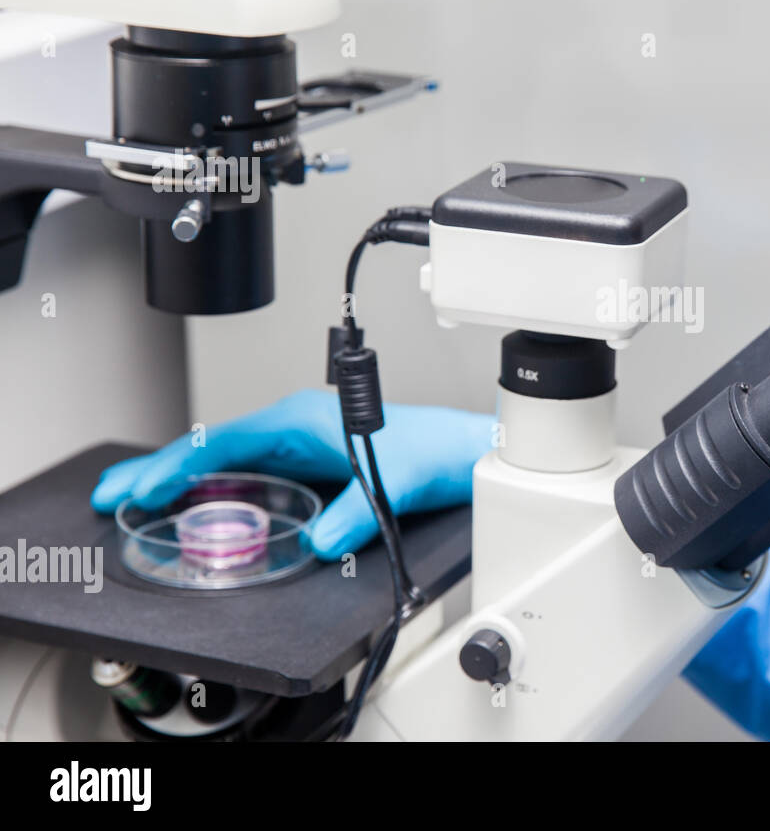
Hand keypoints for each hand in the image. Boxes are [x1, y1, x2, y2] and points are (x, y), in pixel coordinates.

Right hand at [91, 389, 495, 559]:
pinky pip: (249, 475)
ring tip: (134, 499)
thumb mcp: (395, 480)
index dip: (178, 465)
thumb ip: (356, 511)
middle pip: (213, 450)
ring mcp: (301, 447)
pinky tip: (195, 507)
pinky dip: (212, 489)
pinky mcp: (311, 466)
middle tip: (110, 494)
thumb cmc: (436, 448)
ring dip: (181, 480)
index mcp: (304, 421)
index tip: (142, 489)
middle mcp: (296, 429)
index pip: (225, 442)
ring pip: (227, 463)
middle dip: (158, 469)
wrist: (467, 451)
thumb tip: (319, 540)